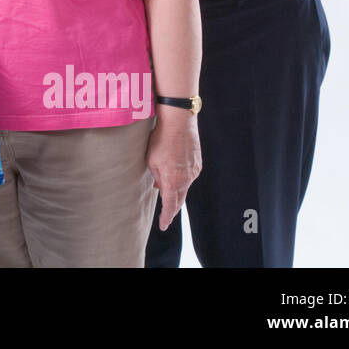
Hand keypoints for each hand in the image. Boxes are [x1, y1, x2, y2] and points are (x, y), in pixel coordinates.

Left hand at [146, 109, 200, 230]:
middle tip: (166, 216)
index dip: (166, 217)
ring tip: (165, 191)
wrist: (179, 122)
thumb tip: (160, 188)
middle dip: (172, 209)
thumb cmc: (161, 140)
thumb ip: (156, 177)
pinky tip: (174, 173)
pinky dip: (181, 179)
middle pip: (179, 200)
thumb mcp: (151, 161)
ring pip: (184, 187)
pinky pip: (188, 176)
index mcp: (173, 180)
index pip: (170, 205)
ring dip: (176, 191)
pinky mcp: (197, 164)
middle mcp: (186, 179)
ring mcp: (194, 171)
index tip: (163, 226)